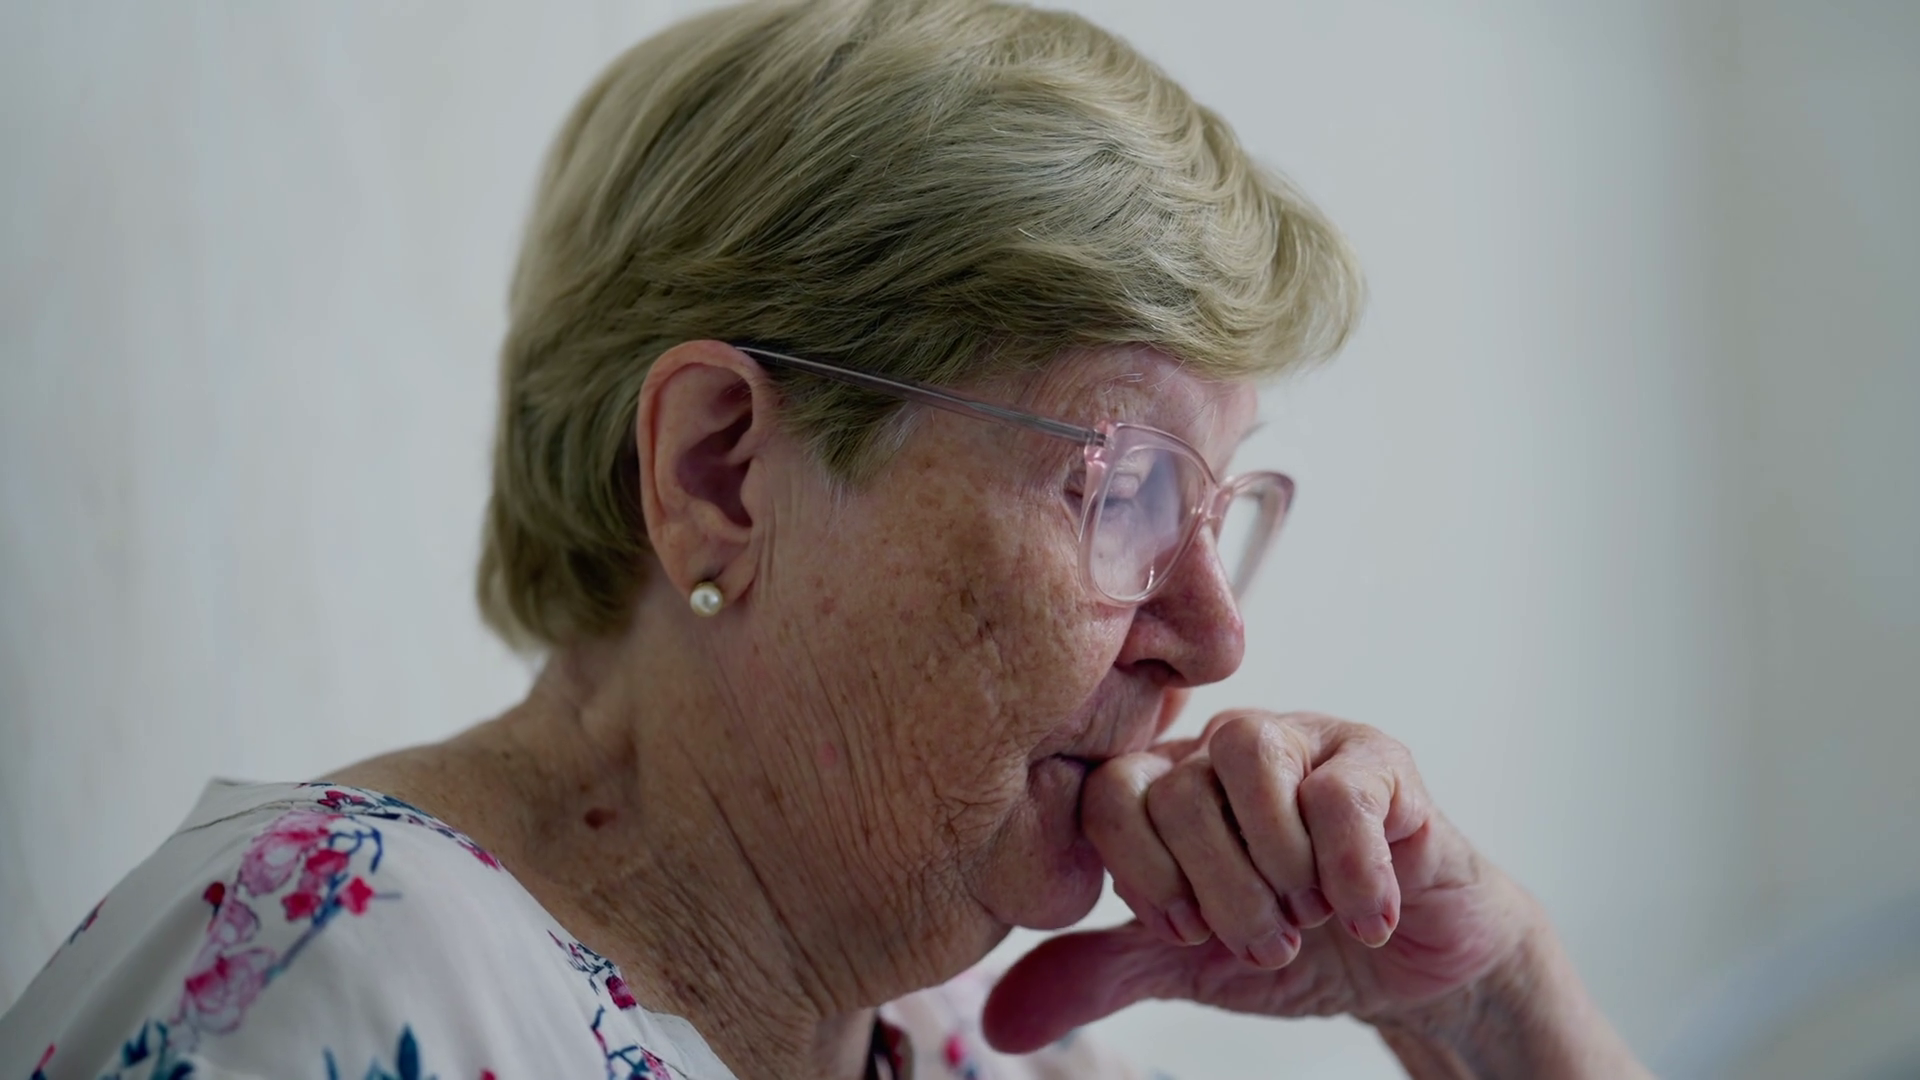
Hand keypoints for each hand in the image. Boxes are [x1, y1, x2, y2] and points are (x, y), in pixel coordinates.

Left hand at [983, 710, 1533, 1050]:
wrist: (1414, 965)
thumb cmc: (1296, 946)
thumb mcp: (1186, 965)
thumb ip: (1099, 972)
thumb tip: (999, 1022)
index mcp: (1164, 783)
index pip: (1105, 793)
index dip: (1140, 875)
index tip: (1186, 932)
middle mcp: (1223, 748)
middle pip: (1175, 784)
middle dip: (1217, 890)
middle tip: (1263, 940)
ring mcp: (1303, 740)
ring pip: (1246, 755)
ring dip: (1275, 865)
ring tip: (1310, 919)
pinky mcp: (1379, 760)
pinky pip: (1341, 790)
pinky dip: (1348, 869)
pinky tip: (1367, 918)